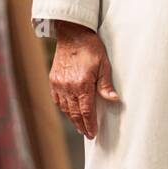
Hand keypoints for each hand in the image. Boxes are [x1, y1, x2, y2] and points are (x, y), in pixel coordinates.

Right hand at [50, 21, 119, 139]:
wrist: (73, 34)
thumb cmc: (91, 48)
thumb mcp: (104, 65)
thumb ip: (106, 85)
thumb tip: (114, 100)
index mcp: (82, 85)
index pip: (86, 111)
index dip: (90, 125)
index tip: (93, 133)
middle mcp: (68, 87)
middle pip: (75, 113)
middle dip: (82, 125)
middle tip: (87, 134)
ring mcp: (59, 84)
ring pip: (65, 108)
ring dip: (72, 119)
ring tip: (79, 126)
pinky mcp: (53, 80)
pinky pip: (57, 100)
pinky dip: (63, 108)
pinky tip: (68, 112)